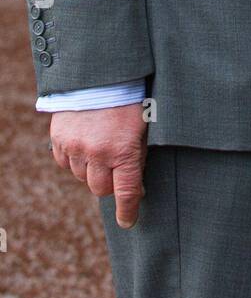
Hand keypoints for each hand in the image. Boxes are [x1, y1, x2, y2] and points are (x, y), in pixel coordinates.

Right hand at [49, 105, 147, 227]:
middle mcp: (97, 153)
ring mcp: (75, 147)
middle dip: (111, 184)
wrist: (100, 75)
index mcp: (123, 151)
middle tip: (118, 170)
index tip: (128, 221)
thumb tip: (137, 186)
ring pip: (83, 177)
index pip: (126, 192)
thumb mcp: (144, 127)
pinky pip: (66, 163)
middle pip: (101, 189)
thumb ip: (139, 156)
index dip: (128, 210)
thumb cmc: (130, 100)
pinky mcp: (59, 140)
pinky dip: (76, 160)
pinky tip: (86, 144)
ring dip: (93, 170)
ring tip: (103, 149)